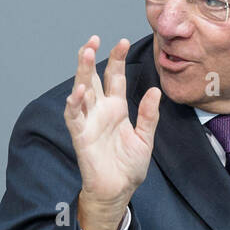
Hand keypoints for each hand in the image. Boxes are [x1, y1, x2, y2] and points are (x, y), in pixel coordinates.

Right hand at [63, 36, 160, 229]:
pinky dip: (74, 103)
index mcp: (117, 108)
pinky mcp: (81, 136)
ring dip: (81, 72)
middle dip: (91, 58)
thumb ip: (149, 115)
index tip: (121, 41)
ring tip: (84, 53)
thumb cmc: (129, 166)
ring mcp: (89, 121)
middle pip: (93, 78)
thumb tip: (156, 90)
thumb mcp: (145, 138)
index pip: (114, 77)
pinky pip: (74, 116)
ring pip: (81, 91)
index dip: (116, 59)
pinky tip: (78, 90)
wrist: (119, 190)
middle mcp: (100, 111)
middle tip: (94, 39)